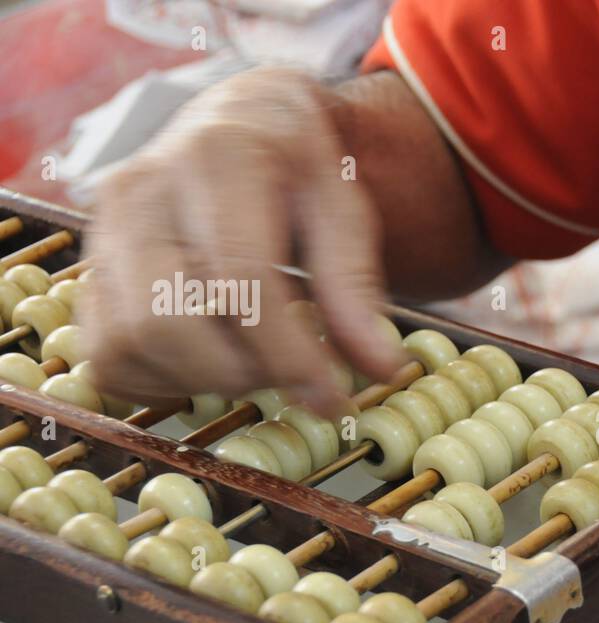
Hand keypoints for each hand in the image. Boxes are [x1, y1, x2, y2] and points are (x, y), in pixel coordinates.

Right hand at [81, 67, 403, 409]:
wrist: (236, 123)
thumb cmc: (297, 170)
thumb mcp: (343, 206)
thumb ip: (356, 285)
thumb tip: (383, 368)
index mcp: (216, 158)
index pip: (241, 276)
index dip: (289, 353)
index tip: (333, 398)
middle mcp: (139, 190)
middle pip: (167, 320)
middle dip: (241, 371)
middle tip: (291, 372)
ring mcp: (101, 232)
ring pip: (128, 344)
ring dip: (202, 381)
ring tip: (257, 362)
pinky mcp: (89, 273)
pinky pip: (107, 357)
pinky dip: (162, 382)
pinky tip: (212, 364)